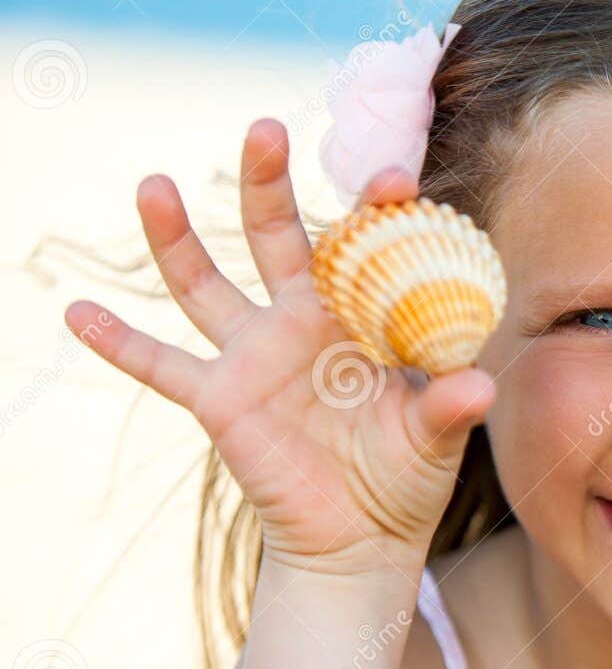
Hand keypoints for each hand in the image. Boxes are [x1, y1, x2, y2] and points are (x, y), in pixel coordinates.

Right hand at [66, 118, 495, 577]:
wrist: (362, 539)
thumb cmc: (406, 476)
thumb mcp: (436, 440)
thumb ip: (451, 406)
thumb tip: (480, 384)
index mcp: (362, 316)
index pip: (367, 246)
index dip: (376, 208)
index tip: (394, 179)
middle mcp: (302, 319)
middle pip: (277, 236)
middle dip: (267, 183)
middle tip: (264, 129)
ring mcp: (254, 354)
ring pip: (205, 283)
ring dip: (175, 237)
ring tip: (154, 185)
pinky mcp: (219, 398)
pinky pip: (162, 366)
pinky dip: (118, 344)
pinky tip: (75, 312)